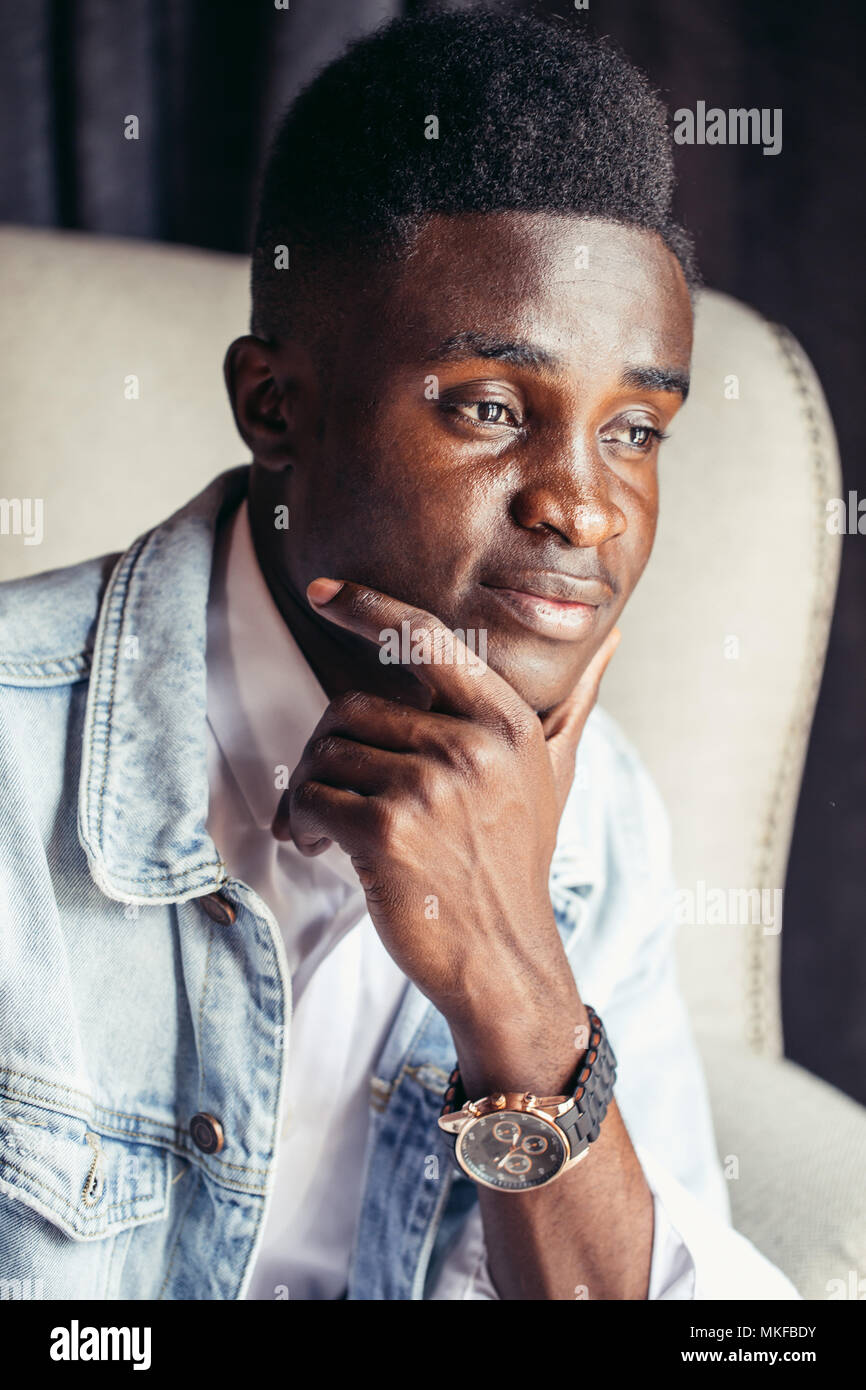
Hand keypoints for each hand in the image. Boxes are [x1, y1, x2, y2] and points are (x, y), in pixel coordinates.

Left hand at [273, 579, 619, 1039]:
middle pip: (352, 706)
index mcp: (506, 720)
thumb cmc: (515, 864)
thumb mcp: (554, 776)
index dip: (368, 607)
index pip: (425, 637)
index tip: (321, 592)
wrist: (502, 959)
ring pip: (326, 753)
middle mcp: (472, 743)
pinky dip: (301, 823)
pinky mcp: (388, 830)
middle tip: (325, 792)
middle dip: (325, 751)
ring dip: (309, 791)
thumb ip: (573, 705)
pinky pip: (312, 798)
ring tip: (325, 829)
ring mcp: (431, 786)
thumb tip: (611, 640)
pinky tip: (318, 848)